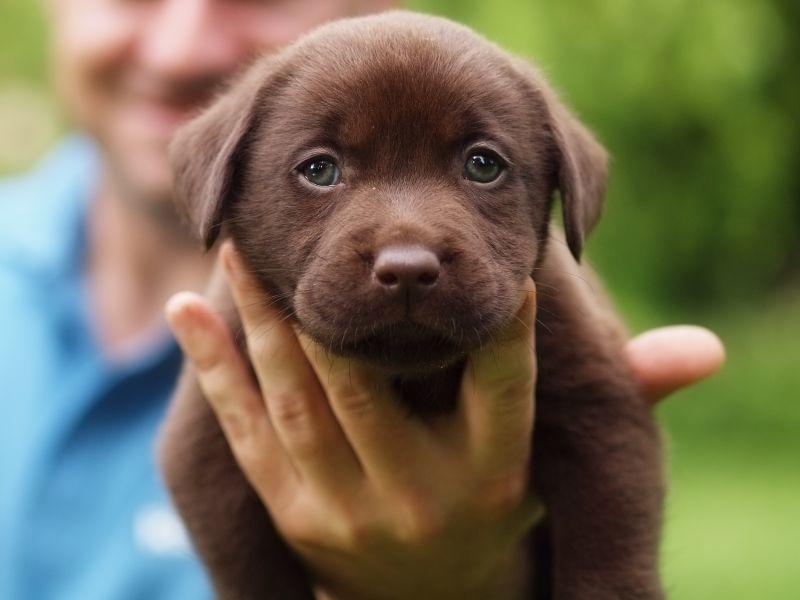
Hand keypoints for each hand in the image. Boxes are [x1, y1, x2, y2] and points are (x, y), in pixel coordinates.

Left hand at [166, 242, 723, 599]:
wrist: (420, 597)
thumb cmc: (487, 504)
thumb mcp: (546, 466)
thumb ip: (609, 402)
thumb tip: (707, 352)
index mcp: (488, 476)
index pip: (501, 388)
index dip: (499, 324)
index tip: (490, 257)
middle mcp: (415, 495)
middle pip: (366, 385)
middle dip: (329, 302)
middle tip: (304, 225)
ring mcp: (341, 508)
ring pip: (291, 399)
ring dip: (260, 317)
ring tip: (238, 245)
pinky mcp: (286, 510)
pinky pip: (242, 429)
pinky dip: (214, 364)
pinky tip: (188, 307)